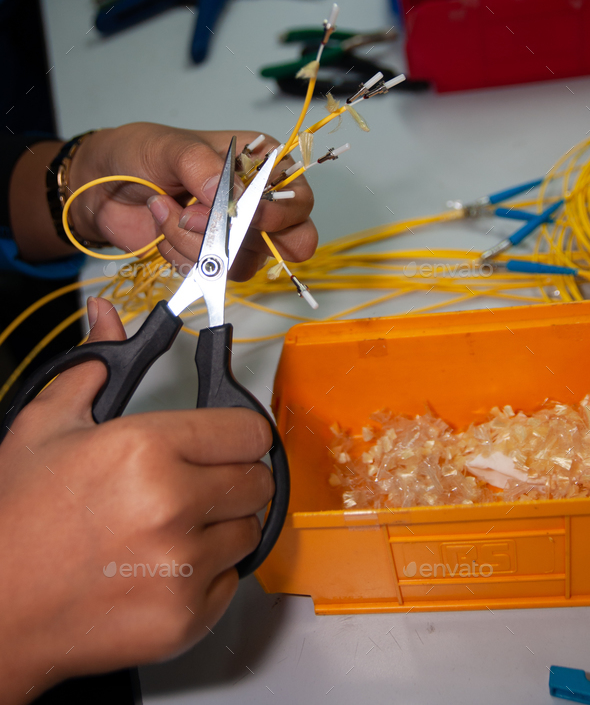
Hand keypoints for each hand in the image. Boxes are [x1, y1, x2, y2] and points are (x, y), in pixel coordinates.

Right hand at [0, 298, 273, 703]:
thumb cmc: (17, 523)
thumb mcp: (46, 428)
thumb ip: (92, 366)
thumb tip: (106, 316)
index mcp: (146, 449)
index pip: (248, 431)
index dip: (239, 430)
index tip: (227, 437)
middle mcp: (173, 506)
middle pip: (258, 480)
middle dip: (234, 474)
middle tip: (197, 480)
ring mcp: (183, 567)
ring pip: (251, 530)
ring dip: (225, 523)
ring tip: (177, 523)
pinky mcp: (187, 618)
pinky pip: (234, 579)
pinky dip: (212, 571)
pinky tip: (169, 562)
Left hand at [68, 123, 317, 279]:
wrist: (100, 187)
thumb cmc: (139, 153)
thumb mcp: (168, 146)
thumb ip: (201, 165)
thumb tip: (228, 193)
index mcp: (260, 163)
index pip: (297, 193)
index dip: (278, 210)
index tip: (240, 212)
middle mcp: (257, 201)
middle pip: (297, 237)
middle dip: (251, 238)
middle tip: (204, 221)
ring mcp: (236, 235)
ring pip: (246, 261)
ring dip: (199, 243)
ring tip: (168, 212)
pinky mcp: (211, 259)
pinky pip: (214, 274)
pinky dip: (182, 256)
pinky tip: (162, 229)